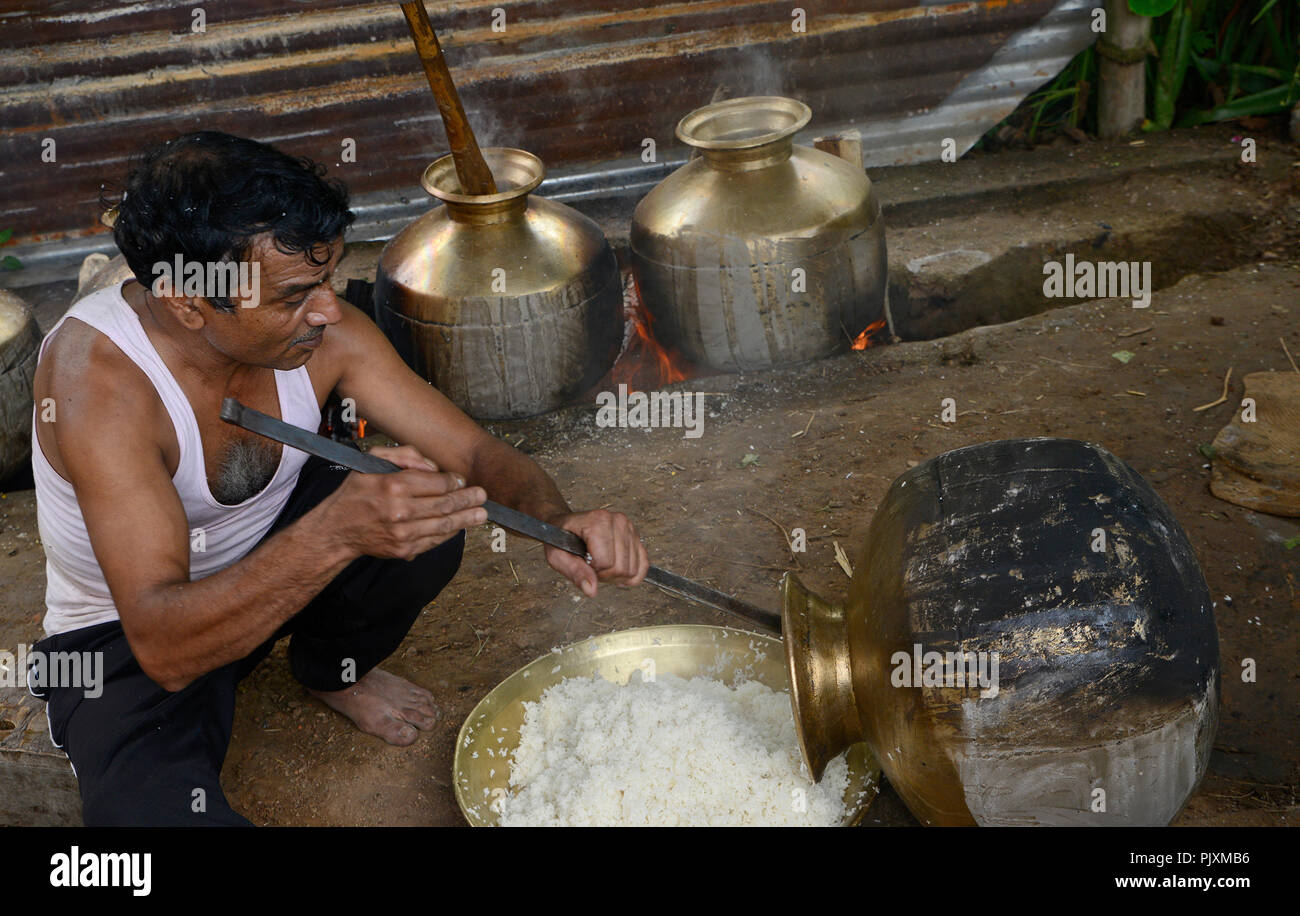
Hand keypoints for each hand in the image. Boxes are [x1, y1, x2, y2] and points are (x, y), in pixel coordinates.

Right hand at [319, 445, 486, 559]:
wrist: (338, 530)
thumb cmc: (356, 493)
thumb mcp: (373, 461)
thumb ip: (404, 455)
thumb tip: (434, 467)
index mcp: (393, 485)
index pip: (436, 483)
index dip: (454, 482)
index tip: (462, 480)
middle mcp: (400, 511)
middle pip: (445, 504)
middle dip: (467, 499)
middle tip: (482, 495)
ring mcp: (403, 533)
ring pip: (444, 524)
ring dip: (466, 518)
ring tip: (481, 513)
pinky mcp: (404, 550)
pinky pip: (435, 540)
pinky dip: (450, 533)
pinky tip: (460, 526)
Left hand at [544, 509, 648, 597]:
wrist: (566, 525)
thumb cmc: (560, 539)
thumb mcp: (557, 557)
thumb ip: (574, 572)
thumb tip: (592, 590)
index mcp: (597, 521)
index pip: (606, 562)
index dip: (593, 571)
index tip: (583, 562)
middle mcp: (617, 521)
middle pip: (621, 568)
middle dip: (605, 575)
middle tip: (591, 565)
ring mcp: (629, 527)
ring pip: (633, 569)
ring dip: (616, 575)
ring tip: (601, 564)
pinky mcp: (636, 536)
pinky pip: (643, 565)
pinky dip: (631, 574)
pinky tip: (616, 568)